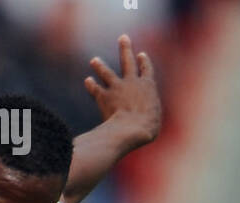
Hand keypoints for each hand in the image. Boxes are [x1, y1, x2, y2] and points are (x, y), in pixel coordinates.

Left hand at [85, 34, 160, 149]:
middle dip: (125, 48)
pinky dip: (91, 85)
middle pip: (128, 61)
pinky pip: (96, 89)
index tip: (141, 55)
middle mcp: (132, 82)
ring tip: (94, 60)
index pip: (146, 70)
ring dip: (100, 66)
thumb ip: (147, 117)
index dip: (144, 62)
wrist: (132, 128)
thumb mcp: (152, 122)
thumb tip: (143, 125)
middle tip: (122, 38)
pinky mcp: (104, 97)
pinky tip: (87, 80)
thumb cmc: (146, 128)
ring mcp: (117, 88)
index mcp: (148, 86)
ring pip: (107, 73)